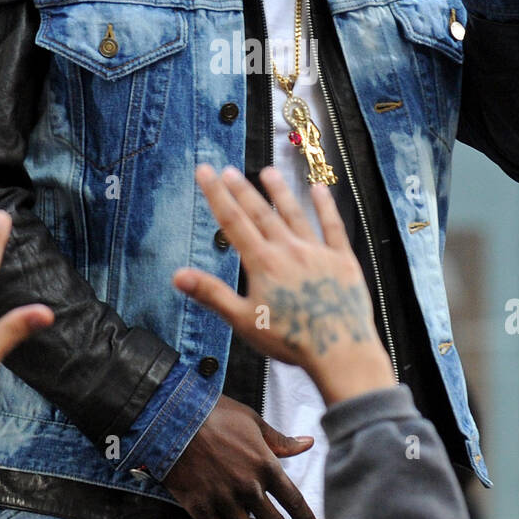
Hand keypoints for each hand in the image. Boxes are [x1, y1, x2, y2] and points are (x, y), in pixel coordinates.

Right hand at [162, 394, 316, 518]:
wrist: (175, 417)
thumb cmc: (216, 414)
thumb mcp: (253, 422)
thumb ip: (280, 440)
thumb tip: (309, 443)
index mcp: (265, 464)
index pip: (293, 498)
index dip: (304, 517)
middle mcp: (249, 487)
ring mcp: (225, 500)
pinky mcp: (201, 508)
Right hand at [172, 165, 392, 405]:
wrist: (339, 350)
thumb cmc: (289, 340)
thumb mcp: (243, 320)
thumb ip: (211, 293)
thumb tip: (176, 276)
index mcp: (263, 263)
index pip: (233, 221)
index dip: (216, 194)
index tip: (205, 172)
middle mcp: (288, 249)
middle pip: (260, 213)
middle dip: (242, 189)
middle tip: (227, 169)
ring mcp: (317, 251)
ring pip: (294, 214)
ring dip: (279, 192)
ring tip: (267, 172)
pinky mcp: (342, 259)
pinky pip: (333, 226)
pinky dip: (325, 206)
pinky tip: (319, 189)